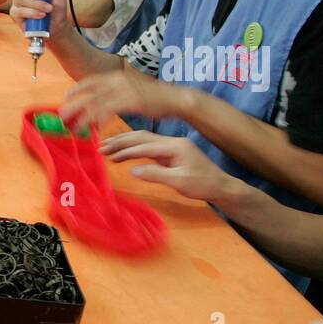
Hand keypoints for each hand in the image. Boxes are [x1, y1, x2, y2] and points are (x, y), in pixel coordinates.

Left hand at [60, 69, 181, 130]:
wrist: (176, 98)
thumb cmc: (153, 98)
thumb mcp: (130, 92)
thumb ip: (114, 96)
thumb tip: (99, 105)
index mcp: (116, 77)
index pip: (89, 82)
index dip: (75, 91)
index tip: (65, 100)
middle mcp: (118, 80)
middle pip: (88, 94)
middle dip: (73, 106)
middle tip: (63, 117)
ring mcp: (125, 90)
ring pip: (96, 104)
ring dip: (83, 117)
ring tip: (76, 128)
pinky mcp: (132, 100)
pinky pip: (110, 110)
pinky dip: (100, 119)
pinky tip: (97, 127)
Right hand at [98, 131, 233, 201]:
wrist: (221, 186)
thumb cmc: (203, 184)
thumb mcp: (179, 181)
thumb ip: (156, 174)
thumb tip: (133, 169)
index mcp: (175, 146)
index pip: (145, 146)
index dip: (125, 150)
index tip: (107, 155)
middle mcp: (173, 142)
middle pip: (142, 137)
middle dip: (120, 142)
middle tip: (100, 147)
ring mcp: (172, 146)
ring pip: (144, 140)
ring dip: (125, 143)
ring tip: (107, 147)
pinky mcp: (171, 152)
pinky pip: (148, 146)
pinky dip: (133, 148)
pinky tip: (123, 152)